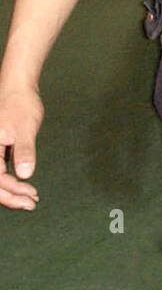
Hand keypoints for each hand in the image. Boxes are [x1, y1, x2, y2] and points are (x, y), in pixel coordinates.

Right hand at [0, 83, 42, 210]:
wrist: (18, 86)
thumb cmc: (20, 103)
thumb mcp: (25, 129)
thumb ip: (24, 151)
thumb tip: (25, 173)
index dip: (10, 194)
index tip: (28, 199)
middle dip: (10, 196)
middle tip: (31, 203)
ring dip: (12, 190)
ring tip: (31, 197)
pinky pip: (0, 170)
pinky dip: (11, 180)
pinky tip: (24, 185)